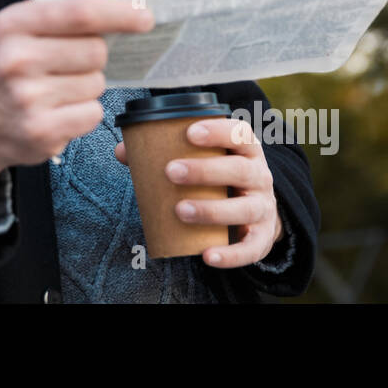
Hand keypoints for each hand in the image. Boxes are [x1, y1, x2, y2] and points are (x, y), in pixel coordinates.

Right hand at [0, 0, 155, 196]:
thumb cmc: (11, 70)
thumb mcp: (20, 31)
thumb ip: (61, 17)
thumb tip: (125, 9)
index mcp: (12, 24)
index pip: (79, 13)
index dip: (118, 14)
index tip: (144, 17)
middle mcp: (15, 59)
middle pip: (95, 50)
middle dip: (95, 57)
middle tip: (70, 64)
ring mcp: (27, 98)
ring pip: (96, 83)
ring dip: (87, 86)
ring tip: (57, 90)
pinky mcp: (41, 131)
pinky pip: (92, 113)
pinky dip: (84, 112)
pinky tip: (59, 111)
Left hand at [114, 115, 282, 267]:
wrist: (256, 211)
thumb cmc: (220, 177)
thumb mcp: (204, 159)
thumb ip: (165, 152)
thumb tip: (124, 151)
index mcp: (245, 150)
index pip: (239, 133)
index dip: (218, 131)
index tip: (189, 132)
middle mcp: (260, 176)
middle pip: (240, 170)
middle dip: (205, 170)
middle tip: (171, 171)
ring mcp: (263, 207)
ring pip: (244, 208)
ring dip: (212, 210)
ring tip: (180, 210)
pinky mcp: (262, 237)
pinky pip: (251, 248)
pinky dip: (231, 255)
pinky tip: (207, 256)